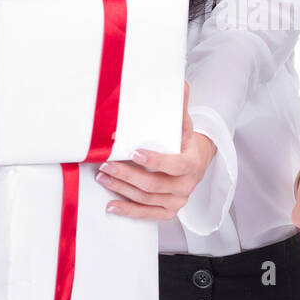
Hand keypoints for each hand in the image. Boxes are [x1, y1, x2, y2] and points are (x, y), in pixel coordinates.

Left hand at [93, 81, 217, 220]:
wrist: (196, 162)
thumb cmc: (186, 142)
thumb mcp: (184, 125)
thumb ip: (180, 107)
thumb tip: (182, 84)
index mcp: (192, 163)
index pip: (174, 165)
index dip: (154, 161)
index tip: (134, 153)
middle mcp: (186, 185)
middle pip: (153, 184)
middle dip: (127, 175)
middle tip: (106, 164)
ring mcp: (178, 201)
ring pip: (146, 199)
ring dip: (122, 189)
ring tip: (103, 177)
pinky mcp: (169, 211)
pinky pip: (147, 215)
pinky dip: (128, 211)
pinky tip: (112, 205)